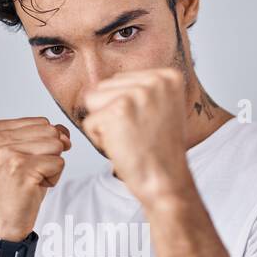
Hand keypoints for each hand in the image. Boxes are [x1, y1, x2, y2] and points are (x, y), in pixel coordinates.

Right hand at [0, 117, 70, 239]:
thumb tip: (64, 133)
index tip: (22, 164)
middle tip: (28, 173)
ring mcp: (8, 153)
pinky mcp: (22, 168)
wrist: (3, 222)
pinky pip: (59, 163)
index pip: (42, 122)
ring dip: (51, 167)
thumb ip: (43, 135)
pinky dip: (53, 179)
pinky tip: (33, 187)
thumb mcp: (26, 153)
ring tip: (31, 179)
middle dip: (49, 155)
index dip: (42, 145)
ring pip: (57, 146)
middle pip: (50, 132)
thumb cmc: (15, 188)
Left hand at [81, 68, 190, 206]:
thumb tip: (111, 79)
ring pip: (93, 102)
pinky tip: (123, 147)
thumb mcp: (161, 108)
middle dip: (111, 114)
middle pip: (104, 87)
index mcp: (167, 76)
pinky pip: (89, 123)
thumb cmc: (159, 151)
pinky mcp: (117, 112)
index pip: (119, 80)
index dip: (125, 107)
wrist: (165, 180)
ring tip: (129, 138)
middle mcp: (154, 80)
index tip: (147, 125)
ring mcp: (136, 94)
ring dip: (104, 125)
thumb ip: (142, 88)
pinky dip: (100, 140)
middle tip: (136, 134)